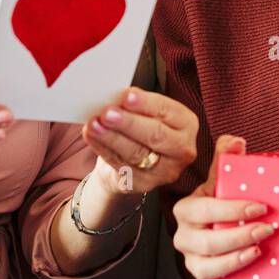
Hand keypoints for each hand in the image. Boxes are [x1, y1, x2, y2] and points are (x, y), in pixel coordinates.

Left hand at [81, 86, 198, 196]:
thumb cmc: (141, 127)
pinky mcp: (145, 184)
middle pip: (155, 135)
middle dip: (128, 123)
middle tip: (107, 113)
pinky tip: (91, 136)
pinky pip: (121, 165)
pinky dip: (103, 148)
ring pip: (136, 153)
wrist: (133, 160)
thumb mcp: (146, 112)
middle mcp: (182, 149)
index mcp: (187, 123)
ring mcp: (166, 170)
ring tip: (94, 124)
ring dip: (111, 137)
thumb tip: (114, 96)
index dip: (146, 103)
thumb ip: (136, 105)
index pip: (167, 110)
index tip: (127, 95)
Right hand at [172, 134, 276, 278]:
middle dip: (237, 236)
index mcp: (187, 212)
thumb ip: (227, 161)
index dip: (230, 210)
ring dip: (232, 263)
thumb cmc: (225, 206)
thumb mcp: (222, 182)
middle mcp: (186, 240)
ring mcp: (195, 265)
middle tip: (267, 230)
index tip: (261, 208)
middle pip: (204, 243)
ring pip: (204, 270)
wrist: (226, 232)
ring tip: (257, 253)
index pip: (202, 210)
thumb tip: (237, 141)